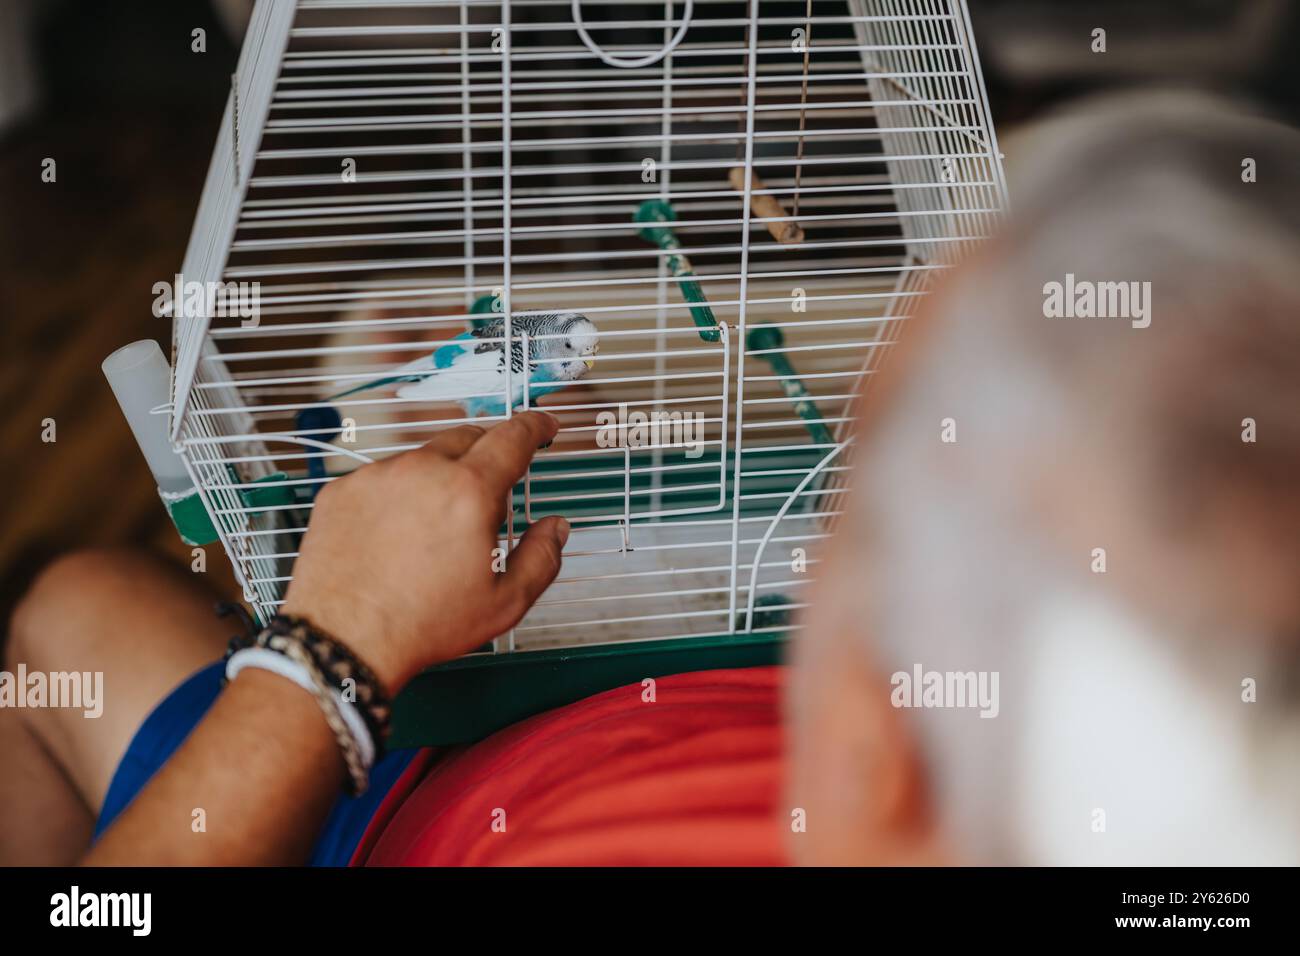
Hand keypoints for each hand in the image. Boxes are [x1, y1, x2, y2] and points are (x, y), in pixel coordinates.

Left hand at [282, 411, 567, 693]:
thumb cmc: (421, 625)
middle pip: (467, 439)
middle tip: (488, 494)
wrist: (342, 640)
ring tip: (433, 531)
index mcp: (469, 492)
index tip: (542, 426)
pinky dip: (396, 495)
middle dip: (486, 455)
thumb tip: (555, 529)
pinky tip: (394, 536)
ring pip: (421, 459)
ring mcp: (376, 476)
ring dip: (438, 479)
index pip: (512, 437)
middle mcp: (421, 471)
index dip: (534, 426)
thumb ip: (541, 558)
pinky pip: (380, 478)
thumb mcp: (504, 603)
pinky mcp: (342, 490)